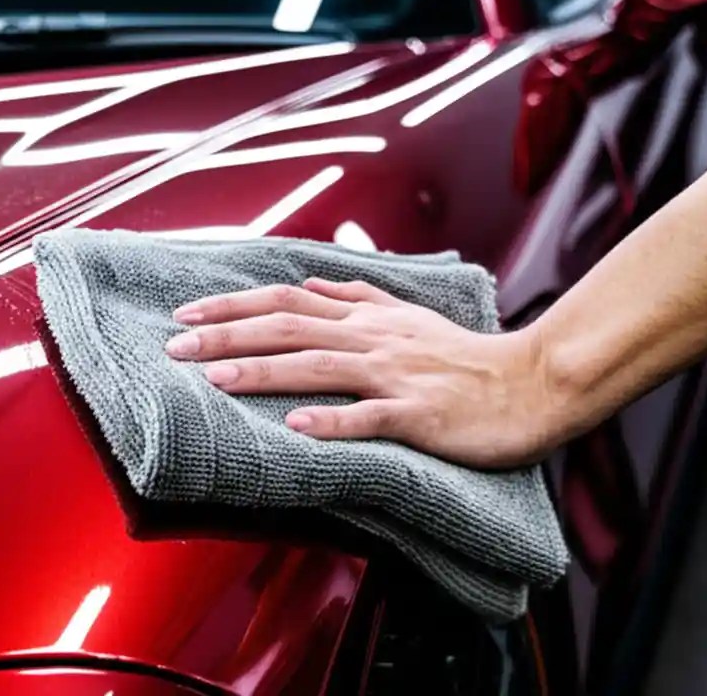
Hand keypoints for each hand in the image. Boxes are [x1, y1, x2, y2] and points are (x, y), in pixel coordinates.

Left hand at [165, 278, 569, 468]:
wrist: (531, 383)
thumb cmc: (467, 355)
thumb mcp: (410, 314)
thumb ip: (359, 294)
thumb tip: (312, 279)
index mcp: (368, 317)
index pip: (287, 300)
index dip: (234, 305)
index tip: (186, 312)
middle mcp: (373, 339)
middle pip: (290, 328)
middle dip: (228, 334)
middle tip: (175, 346)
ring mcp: (396, 375)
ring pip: (320, 368)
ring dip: (265, 372)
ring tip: (216, 379)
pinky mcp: (420, 415)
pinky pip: (372, 418)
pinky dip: (333, 421)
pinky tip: (297, 428)